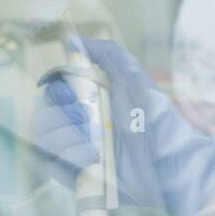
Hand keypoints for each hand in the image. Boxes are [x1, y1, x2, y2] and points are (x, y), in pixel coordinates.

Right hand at [33, 39, 214, 215]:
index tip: (71, 92)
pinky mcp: (75, 176)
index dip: (56, 88)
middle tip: (85, 117)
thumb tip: (73, 39)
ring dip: (65, 137)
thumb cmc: (158, 121)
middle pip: (45, 113)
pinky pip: (53, 165)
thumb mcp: (137, 81)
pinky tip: (92, 158)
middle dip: (61, 113)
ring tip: (93, 141)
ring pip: (44, 138)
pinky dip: (69, 158)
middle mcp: (79, 124)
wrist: (170, 164)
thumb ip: (109, 55)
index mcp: (91, 101)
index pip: (56, 90)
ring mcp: (75, 151)